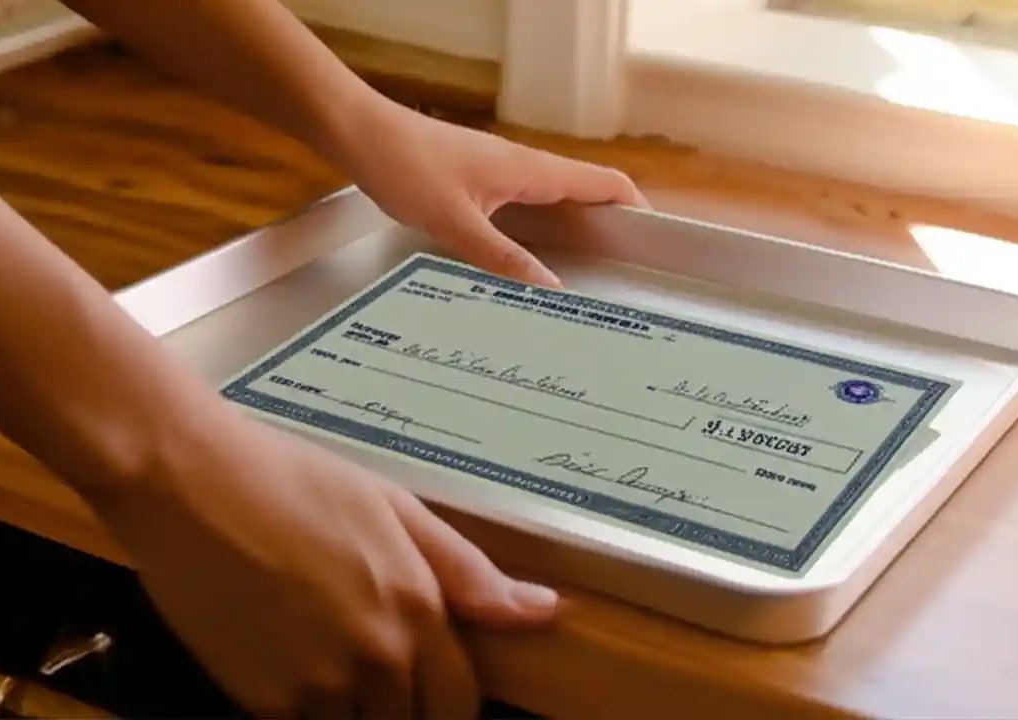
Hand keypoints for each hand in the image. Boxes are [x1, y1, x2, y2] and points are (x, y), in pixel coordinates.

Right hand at [89, 409, 556, 718]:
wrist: (192, 483)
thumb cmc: (294, 482)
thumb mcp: (394, 510)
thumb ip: (469, 572)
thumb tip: (544, 612)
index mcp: (417, 608)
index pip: (458, 700)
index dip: (445, 703)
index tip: (425, 693)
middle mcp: (378, 656)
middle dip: (401, 712)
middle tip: (372, 678)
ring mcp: (319, 686)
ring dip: (353, 715)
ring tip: (325, 667)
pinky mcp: (262, 702)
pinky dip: (304, 713)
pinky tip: (287, 670)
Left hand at [335, 100, 648, 287]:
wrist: (364, 134)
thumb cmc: (406, 168)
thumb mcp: (455, 223)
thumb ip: (503, 259)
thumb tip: (549, 288)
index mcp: (530, 170)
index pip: (603, 181)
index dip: (634, 207)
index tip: (653, 241)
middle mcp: (525, 166)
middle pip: (586, 192)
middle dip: (610, 228)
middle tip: (621, 273)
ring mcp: (505, 171)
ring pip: (556, 200)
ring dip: (575, 230)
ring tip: (585, 276)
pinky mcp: (484, 179)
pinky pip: (528, 205)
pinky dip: (542, 230)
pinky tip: (529, 261)